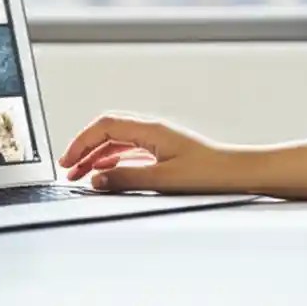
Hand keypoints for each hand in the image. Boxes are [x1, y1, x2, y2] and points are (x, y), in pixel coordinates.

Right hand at [58, 113, 240, 192]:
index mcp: (150, 129)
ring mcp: (158, 139)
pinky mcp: (164, 151)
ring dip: (97, 155)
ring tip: (81, 173)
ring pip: (118, 141)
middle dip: (84, 147)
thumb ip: (126, 178)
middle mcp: (152, 129)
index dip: (81, 141)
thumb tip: (96, 179)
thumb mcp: (163, 179)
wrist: (239, 174)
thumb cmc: (210, 173)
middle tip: (68, 168)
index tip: (67, 160)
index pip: (104, 125)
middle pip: (107, 130)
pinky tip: (107, 172)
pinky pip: (130, 150)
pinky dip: (113, 160)